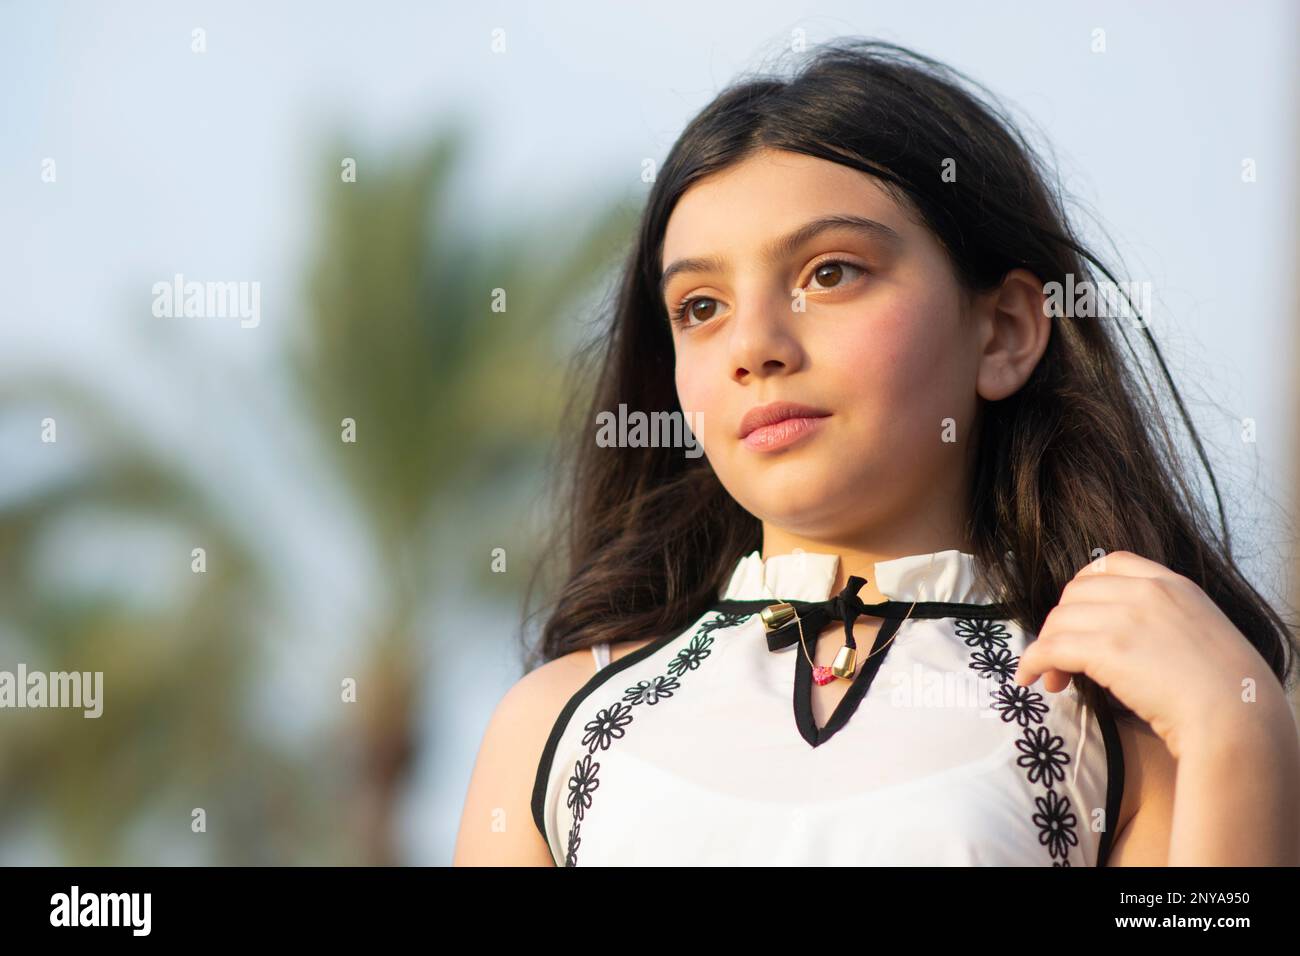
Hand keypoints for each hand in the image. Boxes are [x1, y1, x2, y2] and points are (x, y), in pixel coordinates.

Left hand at [1011, 550, 1280, 760]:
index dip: (1083, 585)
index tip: (1076, 612)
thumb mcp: (1201, 632)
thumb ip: (1164, 620)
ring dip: (1046, 648)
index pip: (1111, 563)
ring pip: (1058, 621)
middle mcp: (1146, 592)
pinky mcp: (1106, 648)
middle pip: (1075, 592)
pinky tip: (1030, 680)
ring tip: (1054, 681)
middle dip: (1062, 623)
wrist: (1238, 717)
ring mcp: (1125, 617)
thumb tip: (1124, 638)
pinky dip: (1032, 663)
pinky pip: (1049, 648)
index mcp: (1172, 584)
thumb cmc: (1229, 691)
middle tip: (1063, 658)